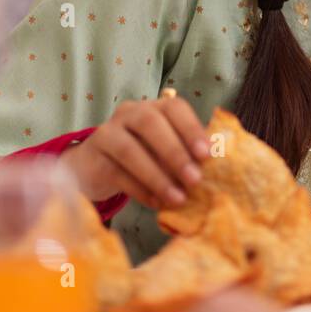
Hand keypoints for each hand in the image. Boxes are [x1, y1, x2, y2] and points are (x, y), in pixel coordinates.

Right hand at [61, 90, 209, 207]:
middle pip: (150, 123)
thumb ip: (186, 151)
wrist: (94, 167)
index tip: (207, 154)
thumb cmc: (142, 155)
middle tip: (195, 179)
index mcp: (153, 107)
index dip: (191, 128)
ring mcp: (107, 133)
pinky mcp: (93, 158)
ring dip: (157, 176)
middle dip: (175, 152)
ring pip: (130, 150)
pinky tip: (157, 204)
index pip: (174, 107)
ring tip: (178, 198)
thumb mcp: (164, 149)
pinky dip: (140, 190)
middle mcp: (129, 113)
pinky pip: (117, 173)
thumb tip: (217, 167)